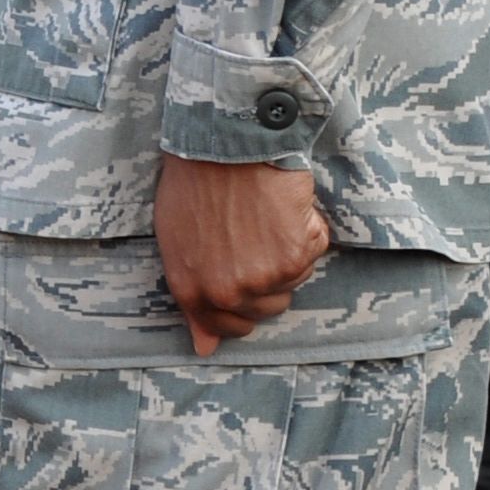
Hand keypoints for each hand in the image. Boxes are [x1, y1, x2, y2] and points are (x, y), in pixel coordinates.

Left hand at [154, 152, 330, 358]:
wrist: (225, 141)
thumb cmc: (195, 181)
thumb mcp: (175, 240)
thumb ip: (193, 296)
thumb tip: (205, 347)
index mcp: (193, 291)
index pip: (224, 328)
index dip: (240, 308)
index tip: (247, 284)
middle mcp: (228, 293)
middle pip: (267, 308)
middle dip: (267, 275)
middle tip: (254, 232)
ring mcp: (264, 277)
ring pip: (294, 279)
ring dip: (289, 250)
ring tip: (265, 212)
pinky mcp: (296, 256)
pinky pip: (314, 249)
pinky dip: (308, 226)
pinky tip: (283, 202)